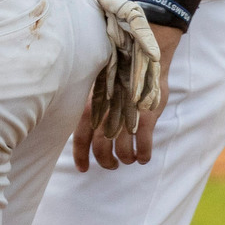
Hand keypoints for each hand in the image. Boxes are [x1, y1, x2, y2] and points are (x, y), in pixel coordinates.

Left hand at [73, 24, 181, 170]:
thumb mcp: (99, 86)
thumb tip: (85, 128)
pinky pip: (144, 144)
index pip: (79, 135)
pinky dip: (144, 154)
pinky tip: (144, 156)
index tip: (83, 170)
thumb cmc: (120, 72)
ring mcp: (125, 113)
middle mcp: (105, 111)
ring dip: (126, 159)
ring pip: (122, 149)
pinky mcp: (145, 115)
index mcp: (90, 103)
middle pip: (101, 147)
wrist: (143, 54)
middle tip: (113, 165)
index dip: (80, 155)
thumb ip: (93, 106)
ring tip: (130, 159)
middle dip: (107, 161)